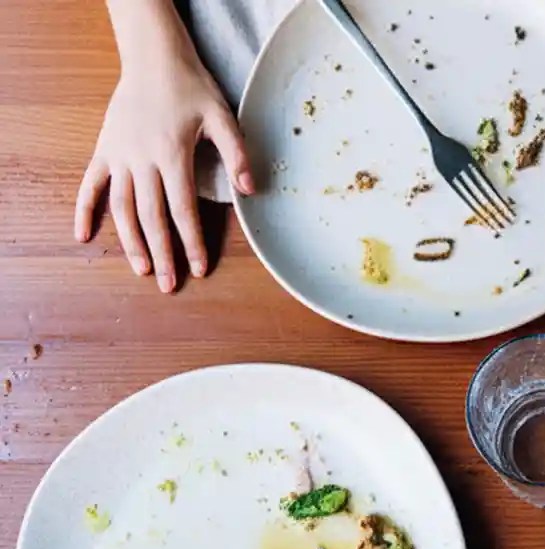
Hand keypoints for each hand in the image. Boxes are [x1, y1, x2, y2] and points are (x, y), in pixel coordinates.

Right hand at [75, 51, 252, 291]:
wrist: (154, 59)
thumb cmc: (192, 89)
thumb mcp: (223, 117)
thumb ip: (237, 154)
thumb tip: (250, 191)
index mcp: (172, 155)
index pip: (183, 210)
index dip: (192, 242)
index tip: (199, 269)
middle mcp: (141, 159)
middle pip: (151, 216)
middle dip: (162, 253)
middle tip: (169, 285)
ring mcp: (118, 155)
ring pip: (121, 207)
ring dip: (130, 240)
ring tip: (141, 268)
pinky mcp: (103, 149)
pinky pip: (90, 184)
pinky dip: (85, 210)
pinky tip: (84, 235)